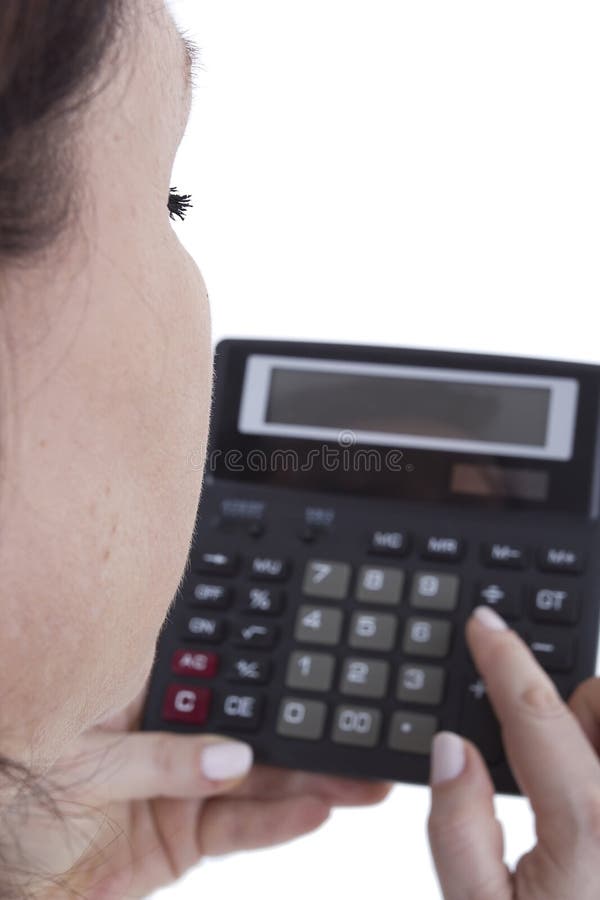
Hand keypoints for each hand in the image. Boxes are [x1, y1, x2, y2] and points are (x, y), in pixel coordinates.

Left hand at [19, 679, 391, 898]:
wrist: (7, 867)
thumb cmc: (27, 790)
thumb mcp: (87, 760)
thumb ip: (161, 760)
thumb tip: (231, 757)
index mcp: (151, 697)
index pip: (224, 676)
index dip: (270, 671)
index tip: (318, 669)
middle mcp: (179, 737)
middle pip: (254, 729)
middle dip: (309, 730)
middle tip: (360, 726)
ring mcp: (188, 787)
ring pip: (261, 779)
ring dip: (313, 779)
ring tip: (361, 776)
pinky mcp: (190, 835)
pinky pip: (241, 827)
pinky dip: (278, 823)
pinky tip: (316, 809)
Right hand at [427, 605, 599, 899]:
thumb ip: (458, 825)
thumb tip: (452, 748)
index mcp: (589, 826)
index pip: (535, 710)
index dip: (501, 656)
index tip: (484, 623)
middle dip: (568, 712)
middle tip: (541, 768)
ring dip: (596, 739)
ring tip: (578, 803)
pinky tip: (593, 820)